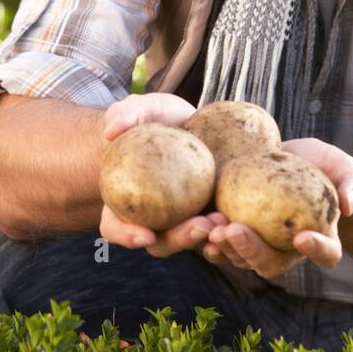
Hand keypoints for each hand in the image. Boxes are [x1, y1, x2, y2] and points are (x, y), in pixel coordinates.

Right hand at [99, 91, 224, 256]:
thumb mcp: (139, 109)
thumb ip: (124, 114)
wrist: (186, 123)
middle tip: (199, 226)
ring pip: (191, 239)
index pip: (116, 227)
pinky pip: (216, 227)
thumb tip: (112, 131)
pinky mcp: (208, 213)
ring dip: (207, 236)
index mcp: (124, 203)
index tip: (144, 234)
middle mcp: (151, 219)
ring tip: (223, 220)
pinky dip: (226, 229)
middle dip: (179, 240)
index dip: (127, 236)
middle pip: (160, 241)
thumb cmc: (154, 117)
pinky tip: (240, 218)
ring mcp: (181, 220)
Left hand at [202, 137, 352, 280]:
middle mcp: (287, 252)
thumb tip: (349, 204)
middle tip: (235, 231)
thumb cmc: (327, 168)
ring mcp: (260, 245)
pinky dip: (207, 238)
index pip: (325, 254)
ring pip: (241, 257)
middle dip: (251, 251)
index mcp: (321, 241)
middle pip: (271, 263)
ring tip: (211, 227)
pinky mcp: (236, 231)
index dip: (315, 250)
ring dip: (224, 246)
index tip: (301, 236)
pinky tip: (196, 226)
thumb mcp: (345, 170)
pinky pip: (221, 242)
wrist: (294, 163)